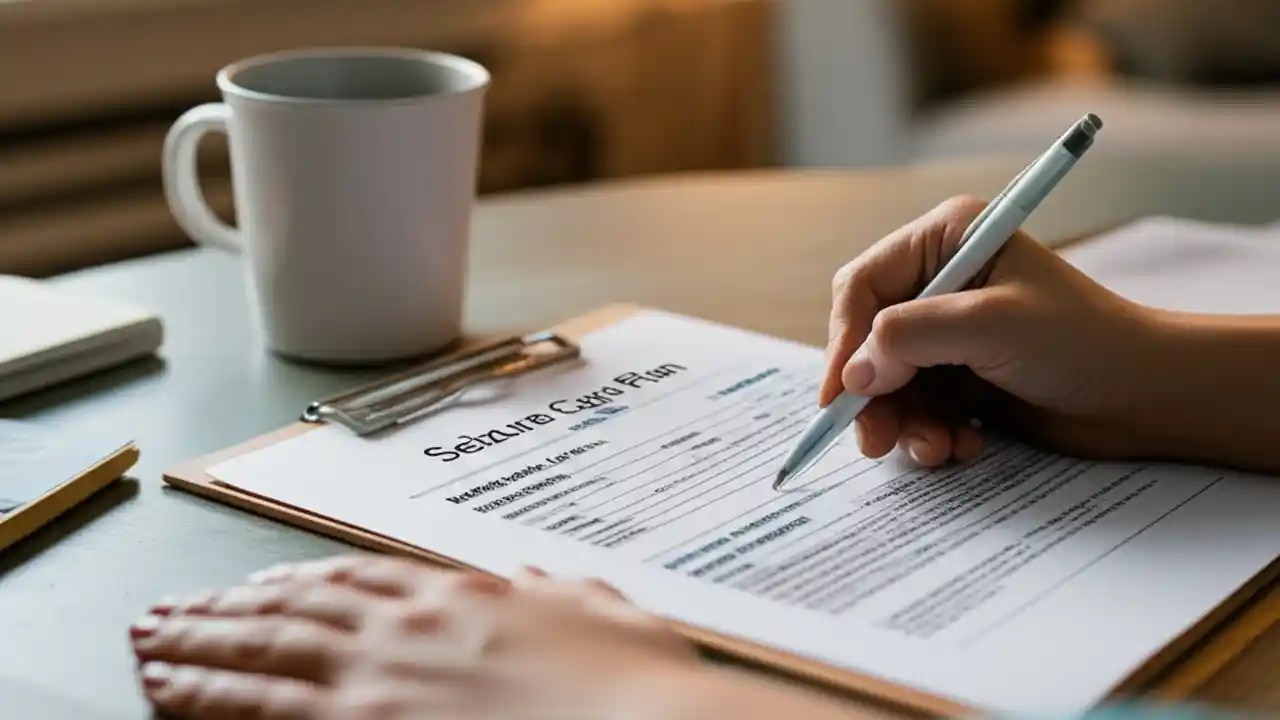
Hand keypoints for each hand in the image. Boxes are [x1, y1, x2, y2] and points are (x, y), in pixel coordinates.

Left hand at [129, 555, 701, 718]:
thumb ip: (561, 595)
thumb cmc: (636, 686)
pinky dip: (207, 698)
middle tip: (171, 609)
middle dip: (225, 609)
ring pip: (262, 651)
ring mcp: (381, 680)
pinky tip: (168, 692)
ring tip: (148, 643)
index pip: (362, 576)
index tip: (264, 583)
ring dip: (197, 645)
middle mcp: (410, 628)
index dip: (302, 580)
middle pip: (294, 608)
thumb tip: (537, 579)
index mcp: (465, 596)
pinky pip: (261, 710)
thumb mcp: (607, 617)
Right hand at [822, 195, 1157, 464]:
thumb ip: (911, 338)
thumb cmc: (1084, 341)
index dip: (844, 340)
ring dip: (904, 422)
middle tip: (875, 440)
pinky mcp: (962, 374)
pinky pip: (918, 406)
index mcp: (946, 240)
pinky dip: (930, 432)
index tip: (840, 394)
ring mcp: (951, 331)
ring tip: (935, 450)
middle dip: (872, 394)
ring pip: (888, 382)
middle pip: (868, 340)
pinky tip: (963, 445)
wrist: (1147, 395)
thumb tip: (851, 374)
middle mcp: (941, 280)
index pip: (863, 286)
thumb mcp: (992, 326)